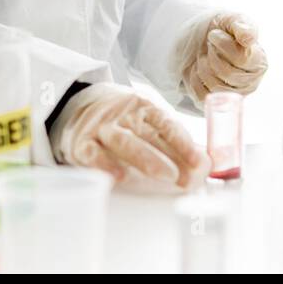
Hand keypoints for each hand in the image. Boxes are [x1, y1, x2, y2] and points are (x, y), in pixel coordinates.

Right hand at [48, 83, 207, 187]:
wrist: (78, 106)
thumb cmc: (123, 120)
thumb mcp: (146, 121)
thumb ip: (172, 142)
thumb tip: (204, 165)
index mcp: (141, 106)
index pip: (165, 122)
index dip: (184, 142)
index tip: (200, 160)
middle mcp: (121, 114)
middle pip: (147, 135)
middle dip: (169, 157)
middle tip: (187, 177)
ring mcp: (100, 128)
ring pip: (123, 141)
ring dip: (145, 159)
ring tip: (166, 176)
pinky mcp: (81, 143)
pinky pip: (93, 153)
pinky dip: (106, 165)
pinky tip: (120, 177)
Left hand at [179, 13, 266, 102]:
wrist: (198, 39)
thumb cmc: (220, 30)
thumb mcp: (230, 20)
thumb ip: (242, 25)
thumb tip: (248, 38)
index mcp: (259, 61)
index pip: (242, 58)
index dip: (223, 44)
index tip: (214, 34)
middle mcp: (251, 82)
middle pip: (227, 73)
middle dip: (212, 55)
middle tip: (209, 46)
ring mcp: (234, 95)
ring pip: (215, 87)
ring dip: (202, 67)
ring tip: (204, 57)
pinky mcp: (216, 102)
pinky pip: (202, 97)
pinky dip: (195, 80)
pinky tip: (198, 70)